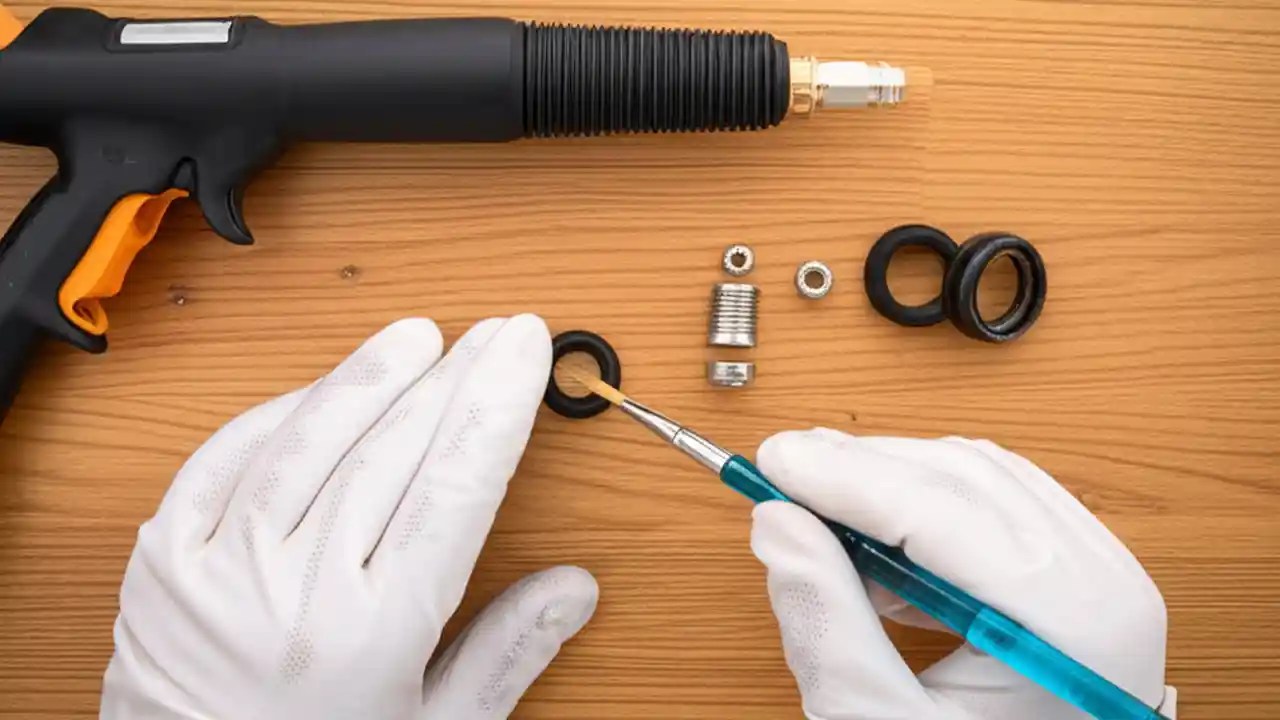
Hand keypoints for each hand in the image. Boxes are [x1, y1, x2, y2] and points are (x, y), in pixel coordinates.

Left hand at [102, 315, 597, 719]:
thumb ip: (504, 654)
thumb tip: (573, 590)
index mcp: (373, 637)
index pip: (456, 489)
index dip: (496, 406)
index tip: (522, 351)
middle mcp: (296, 595)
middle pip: (394, 451)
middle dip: (455, 378)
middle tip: (492, 333)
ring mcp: (221, 571)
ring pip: (310, 441)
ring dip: (369, 377)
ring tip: (416, 336)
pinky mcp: (163, 563)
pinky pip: (220, 460)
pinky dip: (276, 414)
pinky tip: (320, 390)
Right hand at [750, 430, 1175, 719]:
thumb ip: (829, 628)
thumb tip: (777, 523)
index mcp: (1073, 627)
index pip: (945, 513)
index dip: (849, 478)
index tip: (773, 461)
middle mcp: (1106, 582)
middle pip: (964, 478)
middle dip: (860, 467)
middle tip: (780, 472)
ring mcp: (1104, 568)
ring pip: (979, 475)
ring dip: (890, 479)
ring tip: (820, 515)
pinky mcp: (1086, 568)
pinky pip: (998, 499)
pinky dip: (926, 505)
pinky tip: (877, 549)